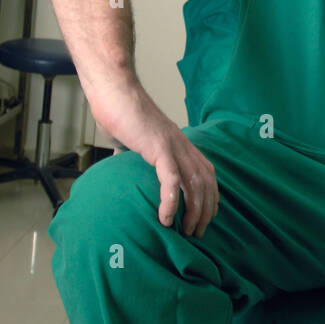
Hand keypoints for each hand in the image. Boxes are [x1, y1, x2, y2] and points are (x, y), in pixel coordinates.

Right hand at [93, 85, 218, 236]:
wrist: (113, 90)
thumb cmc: (119, 112)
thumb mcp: (131, 139)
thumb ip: (133, 153)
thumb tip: (122, 163)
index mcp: (180, 143)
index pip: (207, 173)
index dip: (211, 196)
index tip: (206, 217)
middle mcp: (182, 145)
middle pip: (206, 182)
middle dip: (206, 210)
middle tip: (197, 233)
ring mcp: (172, 145)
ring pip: (194, 183)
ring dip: (193, 211)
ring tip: (185, 231)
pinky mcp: (157, 147)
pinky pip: (170, 178)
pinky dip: (171, 200)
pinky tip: (166, 218)